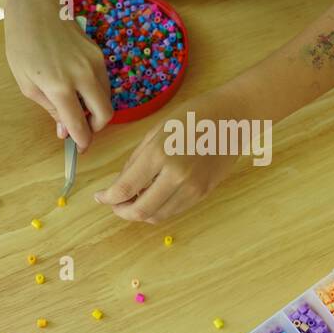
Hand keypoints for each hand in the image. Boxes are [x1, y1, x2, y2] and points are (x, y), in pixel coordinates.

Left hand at [4, 0, 112, 150]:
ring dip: (96, 109)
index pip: (80, 124)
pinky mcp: (100, 54)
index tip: (80, 149)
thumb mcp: (27, 83)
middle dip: (97, 128)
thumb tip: (65, 130)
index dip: (82, 141)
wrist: (37, 6)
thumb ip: (50, 109)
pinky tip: (79, 87)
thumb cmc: (23, 44)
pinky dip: (95, 92)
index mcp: (60, 86)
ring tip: (77, 105)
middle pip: (106, 114)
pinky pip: (104, 82)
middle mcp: (83, 76)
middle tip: (82, 129)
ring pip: (107, 98)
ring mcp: (96, 64)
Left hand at [94, 88, 243, 223]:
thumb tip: (119, 186)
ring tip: (135, 200)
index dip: (107, 198)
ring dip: (141, 213)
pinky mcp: (203, 193)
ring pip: (158, 216)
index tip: (101, 197)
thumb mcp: (156, 131)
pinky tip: (154, 197)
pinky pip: (175, 210)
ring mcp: (192, 188)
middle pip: (140, 211)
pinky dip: (159, 209)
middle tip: (116, 204)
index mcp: (159, 154)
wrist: (232, 118)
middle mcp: (176, 175)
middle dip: (123, 212)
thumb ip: (135, 162)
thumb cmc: (193, 116)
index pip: (124, 189)